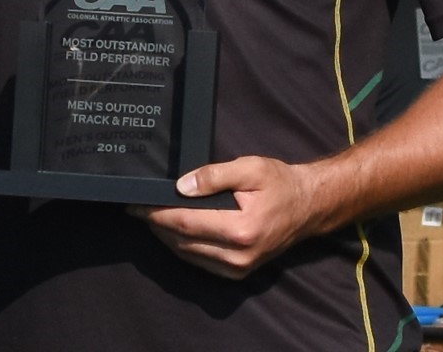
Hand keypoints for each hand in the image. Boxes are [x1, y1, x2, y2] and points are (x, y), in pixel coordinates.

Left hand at [128, 156, 322, 279]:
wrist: (308, 207)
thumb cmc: (279, 183)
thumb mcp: (250, 168)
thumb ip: (214, 176)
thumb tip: (181, 187)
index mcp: (240, 230)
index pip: (184, 223)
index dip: (155, 214)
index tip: (135, 204)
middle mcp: (238, 255)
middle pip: (181, 242)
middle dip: (155, 225)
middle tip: (136, 208)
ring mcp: (238, 269)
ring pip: (187, 254)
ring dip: (165, 237)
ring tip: (149, 217)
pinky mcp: (238, 274)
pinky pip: (199, 262)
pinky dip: (181, 247)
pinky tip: (171, 232)